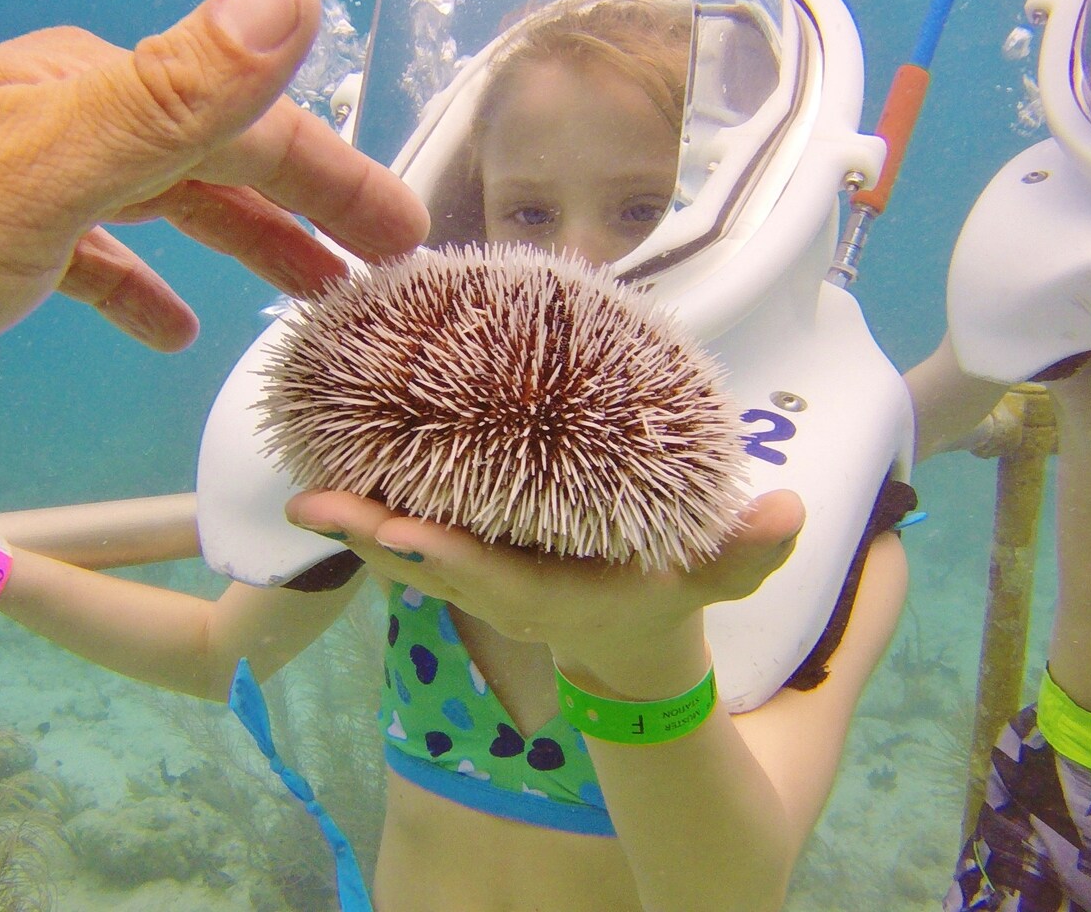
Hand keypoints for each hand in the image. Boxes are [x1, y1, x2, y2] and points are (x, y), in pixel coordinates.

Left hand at [0, 0, 428, 439]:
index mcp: (79, 87)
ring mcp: (8, 171)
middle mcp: (52, 112)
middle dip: (306, 207)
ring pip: (156, 201)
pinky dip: (140, 281)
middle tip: (383, 274)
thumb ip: (170, 91)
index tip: (411, 238)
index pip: (248, 120)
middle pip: (211, 154)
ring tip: (304, 303)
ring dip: (237, 242)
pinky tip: (166, 328)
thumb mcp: (34, 173)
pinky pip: (86, 249)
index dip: (339, 177)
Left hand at [284, 489, 803, 689]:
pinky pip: (407, 532)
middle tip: (314, 499)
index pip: (492, 578)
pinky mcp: (462, 556)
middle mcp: (500, 592)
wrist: (631, 631)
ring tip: (302, 481)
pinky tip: (331, 460)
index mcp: (553, 595)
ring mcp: (474, 577)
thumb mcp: (720, 574)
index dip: (447, 556)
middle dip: (370, 536)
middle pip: (425, 569)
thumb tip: (788, 514)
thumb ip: (751, 550)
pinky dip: (370, 506)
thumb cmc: (672, 590)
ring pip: (403, 555)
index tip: (399, 529)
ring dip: (353, 524)